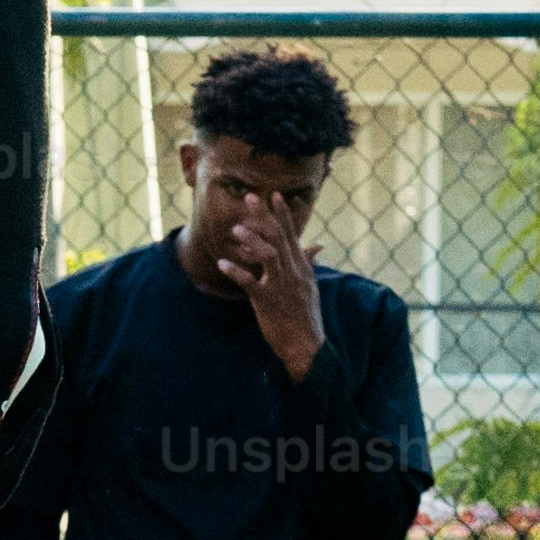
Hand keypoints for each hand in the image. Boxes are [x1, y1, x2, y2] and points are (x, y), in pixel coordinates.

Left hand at [201, 195, 325, 376]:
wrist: (307, 345)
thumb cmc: (306, 316)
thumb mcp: (311, 286)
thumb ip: (309, 263)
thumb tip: (316, 245)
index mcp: (301, 268)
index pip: (292, 235)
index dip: (283, 214)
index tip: (274, 194)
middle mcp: (293, 273)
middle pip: (279, 238)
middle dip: (264, 216)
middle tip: (250, 197)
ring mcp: (281, 287)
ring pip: (269, 256)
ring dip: (252, 241)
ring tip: (236, 230)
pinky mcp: (268, 302)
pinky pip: (251, 284)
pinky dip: (237, 272)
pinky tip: (222, 264)